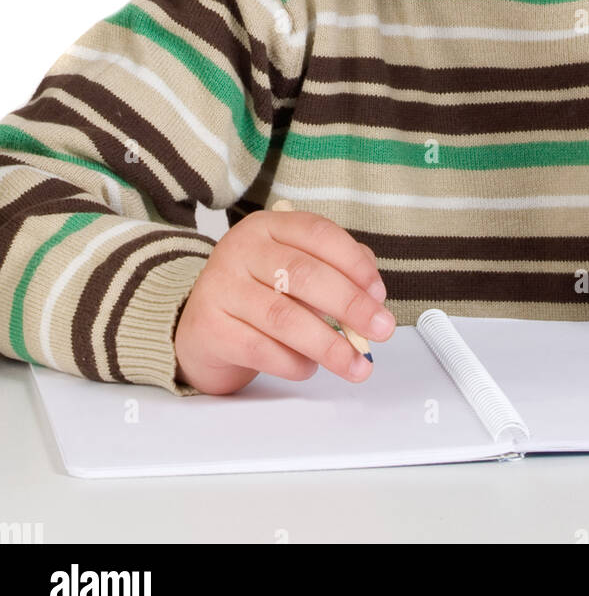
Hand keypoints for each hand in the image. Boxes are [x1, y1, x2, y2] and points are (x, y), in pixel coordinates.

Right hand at [173, 209, 393, 394]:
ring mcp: (221, 287)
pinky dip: (294, 363)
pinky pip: (261, 349)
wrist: (201, 328)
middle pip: (304, 274)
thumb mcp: (294, 270)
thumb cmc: (259, 295)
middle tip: (380, 329)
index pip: (318, 233)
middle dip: (350, 305)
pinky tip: (309, 367)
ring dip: (328, 344)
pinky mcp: (210, 328)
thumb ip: (336, 270)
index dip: (354, 263)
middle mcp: (241, 250)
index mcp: (268, 227)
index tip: (379, 294)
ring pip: (284, 317)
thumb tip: (372, 293)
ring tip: (355, 364)